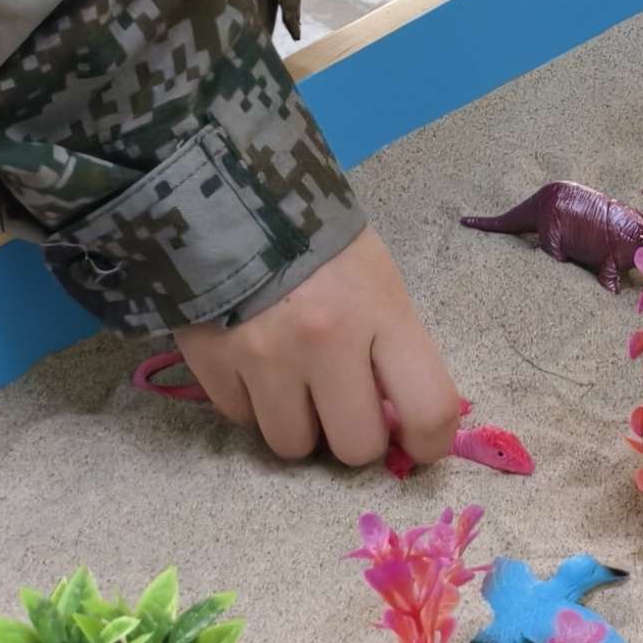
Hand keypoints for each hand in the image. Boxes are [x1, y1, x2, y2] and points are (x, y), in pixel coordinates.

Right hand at [173, 227, 460, 467]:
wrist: (234, 194)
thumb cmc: (323, 240)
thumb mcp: (377, 279)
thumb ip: (393, 348)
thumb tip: (400, 421)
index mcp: (380, 312)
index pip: (428, 409)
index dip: (429, 442)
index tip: (419, 443)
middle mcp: (325, 342)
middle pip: (355, 449)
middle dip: (354, 433)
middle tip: (345, 404)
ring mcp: (265, 357)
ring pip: (292, 446)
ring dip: (299, 423)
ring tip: (294, 378)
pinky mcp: (213, 364)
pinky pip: (242, 420)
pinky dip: (251, 402)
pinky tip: (254, 359)